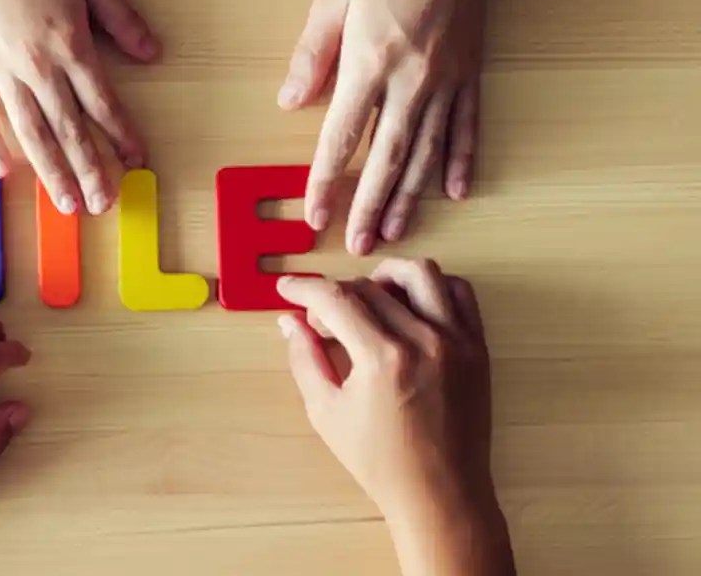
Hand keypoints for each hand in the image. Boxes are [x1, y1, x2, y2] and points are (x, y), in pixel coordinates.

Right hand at [0, 0, 158, 215]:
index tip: (136, 161)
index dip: (122, 136)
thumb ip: (122, 19)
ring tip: (65, 204)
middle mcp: (38, 67)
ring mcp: (2, 72)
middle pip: (69, 130)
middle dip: (89, 171)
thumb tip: (153, 52)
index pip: (103, 103)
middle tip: (103, 205)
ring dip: (50, 172)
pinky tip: (5, 171)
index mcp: (71, 46)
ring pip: (30, 133)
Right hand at [275, 259, 494, 524]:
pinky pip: (459, 293)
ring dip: (387, 275)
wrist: (441, 492)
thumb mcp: (326, 412)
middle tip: (323, 321)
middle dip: (335, 294)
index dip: (305, 288)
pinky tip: (410, 304)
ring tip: (369, 296)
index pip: (336, 299)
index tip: (288, 288)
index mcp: (383, 359)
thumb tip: (289, 321)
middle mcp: (424, 340)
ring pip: (420, 273)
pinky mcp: (478, 348)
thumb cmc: (380, 461)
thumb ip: (305, 359)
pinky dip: (432, 286)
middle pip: (370, 286)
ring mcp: (457, 341)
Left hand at [278, 0, 490, 253]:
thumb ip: (309, 57)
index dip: (326, 181)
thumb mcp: (332, 2)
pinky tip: (453, 192)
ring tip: (394, 232)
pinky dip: (460, 163)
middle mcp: (411, 82)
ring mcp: (445, 83)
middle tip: (357, 245)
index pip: (341, 137)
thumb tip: (289, 102)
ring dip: (409, 198)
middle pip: (387, 159)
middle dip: (368, 207)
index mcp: (370, 65)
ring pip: (426, 153)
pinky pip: (466, 129)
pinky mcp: (469, 77)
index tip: (315, 214)